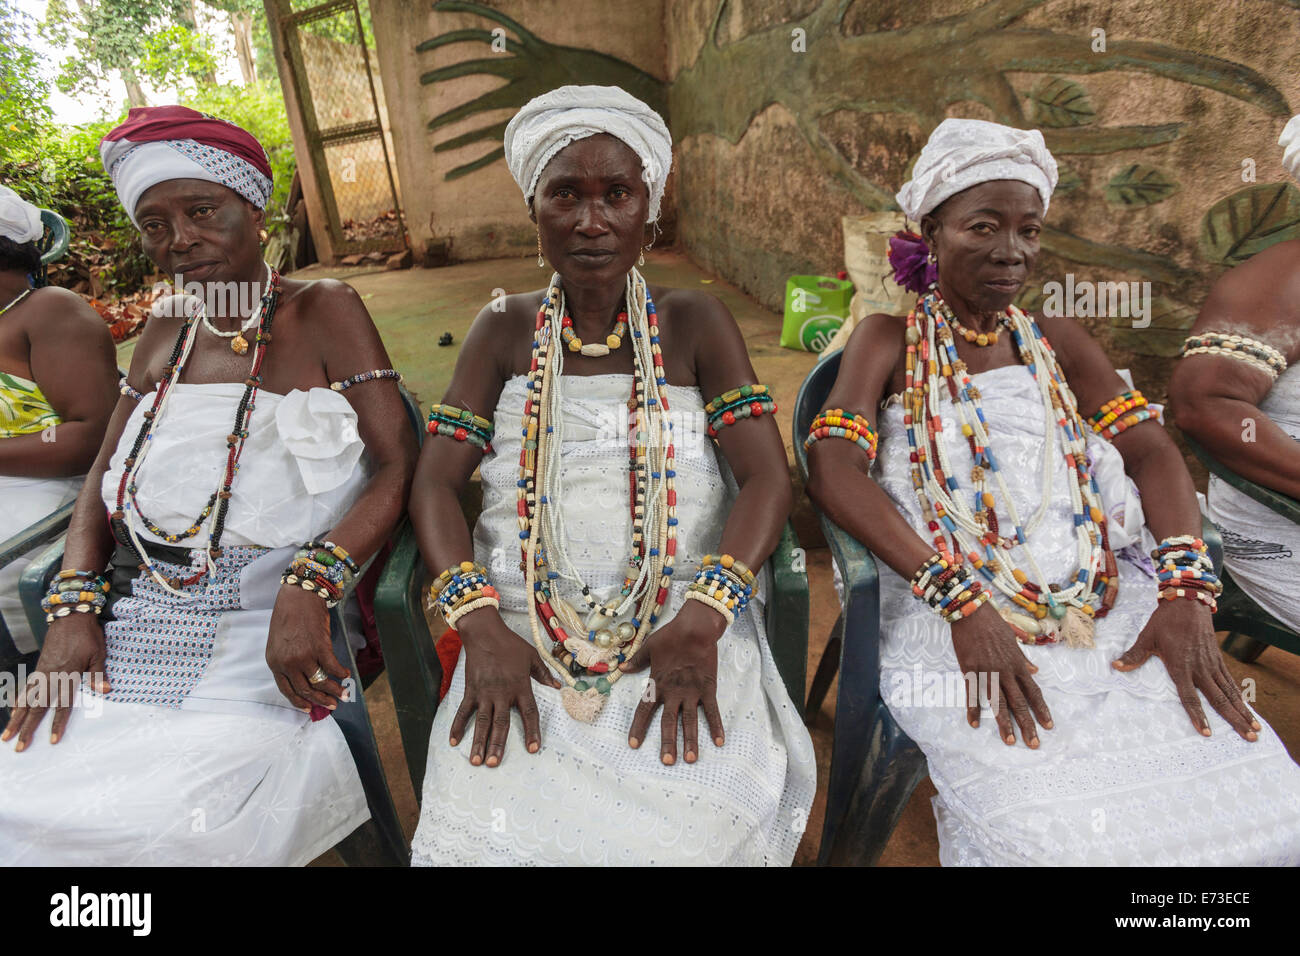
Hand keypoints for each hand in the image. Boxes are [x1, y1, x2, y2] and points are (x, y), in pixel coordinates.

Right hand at [2, 614, 106, 750]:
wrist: (71, 616)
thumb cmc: (88, 635)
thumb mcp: (99, 653)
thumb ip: (99, 674)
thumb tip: (105, 690)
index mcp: (68, 676)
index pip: (62, 705)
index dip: (57, 723)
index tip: (52, 740)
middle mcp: (51, 677)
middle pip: (37, 708)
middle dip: (27, 728)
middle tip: (18, 747)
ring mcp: (42, 673)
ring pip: (27, 700)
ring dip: (17, 718)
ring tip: (6, 735)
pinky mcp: (39, 668)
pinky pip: (26, 688)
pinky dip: (18, 701)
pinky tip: (14, 711)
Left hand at [266, 585, 349, 712]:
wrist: (298, 596)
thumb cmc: (288, 615)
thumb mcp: (279, 642)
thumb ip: (287, 660)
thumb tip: (304, 676)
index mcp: (274, 662)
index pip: (287, 690)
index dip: (299, 701)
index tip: (309, 708)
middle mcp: (287, 662)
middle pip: (305, 689)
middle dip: (320, 700)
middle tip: (332, 706)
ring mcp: (303, 656)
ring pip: (320, 682)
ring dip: (334, 690)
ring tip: (343, 695)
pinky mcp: (319, 647)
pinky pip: (332, 667)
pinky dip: (341, 673)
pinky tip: (346, 674)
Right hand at [450, 608, 560, 766]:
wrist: (484, 633)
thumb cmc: (510, 645)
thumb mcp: (532, 657)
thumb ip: (544, 674)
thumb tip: (558, 686)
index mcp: (520, 687)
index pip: (529, 713)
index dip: (531, 732)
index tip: (532, 748)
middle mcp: (502, 693)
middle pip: (501, 724)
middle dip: (498, 745)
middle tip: (494, 763)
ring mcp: (484, 693)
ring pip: (482, 722)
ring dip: (478, 742)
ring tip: (477, 760)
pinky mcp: (470, 690)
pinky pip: (464, 711)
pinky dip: (458, 726)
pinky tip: (454, 742)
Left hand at [619, 598, 725, 764]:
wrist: (695, 629)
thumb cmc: (671, 636)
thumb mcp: (649, 647)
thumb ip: (636, 661)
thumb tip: (621, 668)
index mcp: (657, 684)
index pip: (644, 710)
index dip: (638, 728)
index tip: (634, 744)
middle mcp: (673, 692)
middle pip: (668, 722)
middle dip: (667, 743)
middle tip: (667, 761)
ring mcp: (692, 692)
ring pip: (689, 721)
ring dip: (690, 740)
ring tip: (690, 759)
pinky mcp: (708, 689)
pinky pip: (712, 711)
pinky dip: (715, 726)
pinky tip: (718, 741)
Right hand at [949, 601, 1053, 747]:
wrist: (971, 611)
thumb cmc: (993, 623)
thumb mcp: (1013, 639)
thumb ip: (1023, 658)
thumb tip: (1034, 671)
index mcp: (1017, 664)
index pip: (1033, 692)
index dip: (1041, 710)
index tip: (1048, 726)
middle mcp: (1005, 671)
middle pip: (1019, 703)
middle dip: (1027, 725)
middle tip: (1033, 744)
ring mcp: (987, 671)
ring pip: (998, 702)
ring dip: (1004, 723)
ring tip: (1010, 741)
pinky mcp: (970, 669)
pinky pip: (972, 693)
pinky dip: (973, 709)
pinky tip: (975, 723)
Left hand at [1113, 598, 1259, 740]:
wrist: (1188, 602)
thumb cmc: (1165, 621)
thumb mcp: (1147, 637)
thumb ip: (1134, 655)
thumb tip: (1115, 666)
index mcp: (1181, 666)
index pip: (1189, 696)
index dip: (1198, 715)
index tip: (1207, 732)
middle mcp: (1200, 668)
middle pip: (1218, 699)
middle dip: (1234, 719)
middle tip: (1250, 738)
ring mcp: (1211, 664)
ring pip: (1230, 693)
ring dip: (1243, 711)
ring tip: (1255, 730)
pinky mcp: (1218, 659)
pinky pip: (1231, 682)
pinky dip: (1239, 696)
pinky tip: (1246, 709)